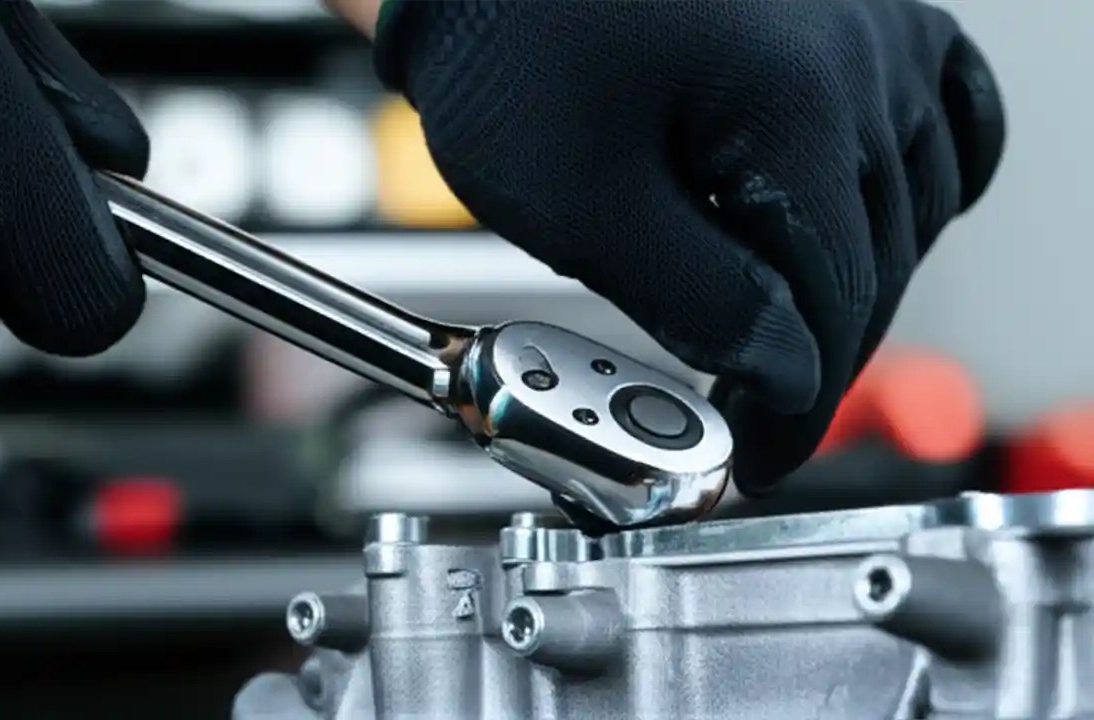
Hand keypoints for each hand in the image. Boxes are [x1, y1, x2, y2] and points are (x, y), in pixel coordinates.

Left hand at [375, 0, 1004, 492]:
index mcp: (794, 111)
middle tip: (759, 412)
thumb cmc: (506, 57)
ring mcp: (865, 31)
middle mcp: (857, 62)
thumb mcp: (581, 206)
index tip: (757, 455)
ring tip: (790, 337)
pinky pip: (942, 117)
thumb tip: (784, 375)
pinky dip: (919, 188)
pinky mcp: (852, 21)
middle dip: (819, 356)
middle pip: (880, 263)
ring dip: (862, 285)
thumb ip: (698, 299)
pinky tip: (883, 224)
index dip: (796, 405)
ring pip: (914, 203)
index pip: (833, 304)